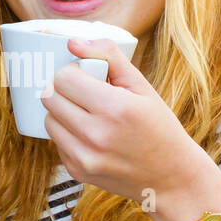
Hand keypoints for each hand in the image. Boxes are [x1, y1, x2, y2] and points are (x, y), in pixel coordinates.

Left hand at [42, 38, 220, 215]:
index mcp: (115, 108)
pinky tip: (91, 135)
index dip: (74, 72)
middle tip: (86, 93)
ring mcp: (84, 157)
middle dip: (65, 90)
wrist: (171, 178)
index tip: (88, 76)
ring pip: (48, 120)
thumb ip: (108, 56)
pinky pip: (56, 142)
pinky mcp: (77, 172)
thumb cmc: (159, 128)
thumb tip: (73, 42)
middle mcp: (96, 135)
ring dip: (63, 112)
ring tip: (88, 114)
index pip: (63, 78)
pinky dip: (68, 134)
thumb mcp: (142, 86)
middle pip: (50, 97)